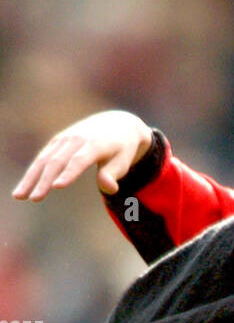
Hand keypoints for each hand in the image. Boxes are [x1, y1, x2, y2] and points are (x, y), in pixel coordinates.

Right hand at [12, 111, 152, 200]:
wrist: (116, 123)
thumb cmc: (122, 148)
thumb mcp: (124, 160)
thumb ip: (114, 174)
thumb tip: (108, 189)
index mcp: (95, 143)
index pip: (79, 160)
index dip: (69, 173)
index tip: (57, 186)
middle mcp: (76, 139)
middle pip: (57, 161)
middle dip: (44, 180)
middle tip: (35, 199)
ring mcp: (64, 138)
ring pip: (44, 159)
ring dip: (31, 178)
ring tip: (19, 196)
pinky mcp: (57, 141)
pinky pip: (42, 158)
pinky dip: (32, 173)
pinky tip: (23, 189)